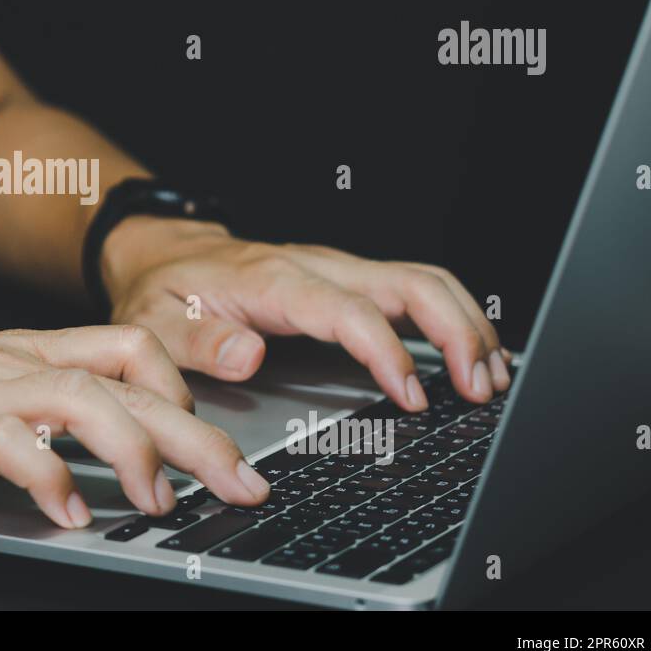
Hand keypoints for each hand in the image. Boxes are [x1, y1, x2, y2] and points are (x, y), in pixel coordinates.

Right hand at [0, 327, 270, 528]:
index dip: (183, 387)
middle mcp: (11, 362)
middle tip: (242, 483)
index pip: (129, 345)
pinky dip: (54, 480)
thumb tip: (97, 460)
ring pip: (88, 400)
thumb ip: (35, 417)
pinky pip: (17, 446)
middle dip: (200, 434)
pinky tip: (70, 513)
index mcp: (23, 352)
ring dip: (138, 453)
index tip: (209, 436)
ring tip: (159, 502)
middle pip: (130, 380)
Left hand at [101, 216, 511, 409]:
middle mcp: (316, 267)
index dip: (387, 352)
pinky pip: (414, 292)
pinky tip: (475, 355)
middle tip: (480, 388)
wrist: (165, 254)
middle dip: (456, 332)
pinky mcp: (349, 281)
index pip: (348, 311)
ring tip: (492, 378)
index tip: (415, 396)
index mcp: (275, 281)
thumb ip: (197, 342)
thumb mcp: (158, 321)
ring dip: (467, 326)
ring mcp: (338, 271)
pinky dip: (454, 319)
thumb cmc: (165, 291)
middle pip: (409, 283)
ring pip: (423, 282)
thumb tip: (246, 357)